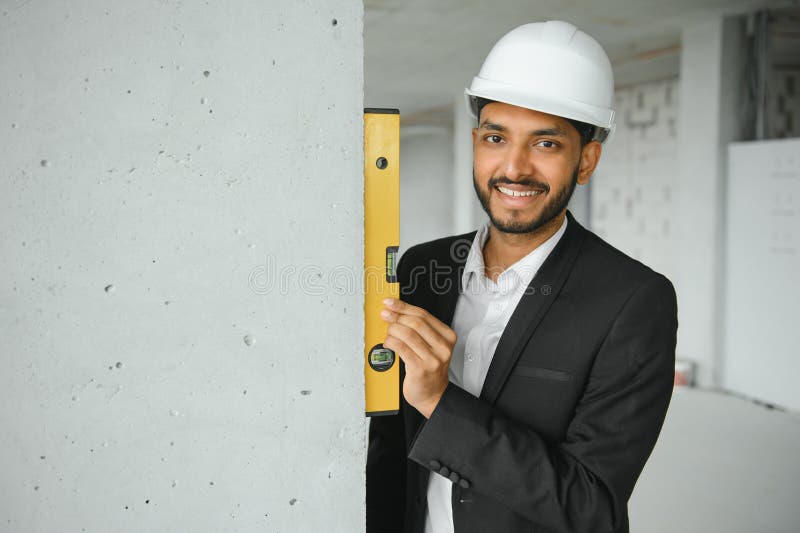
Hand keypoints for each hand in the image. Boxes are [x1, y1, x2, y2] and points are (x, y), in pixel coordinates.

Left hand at [381, 298, 456, 417]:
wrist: (433, 395)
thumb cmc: (430, 369)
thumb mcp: (432, 346)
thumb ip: (420, 330)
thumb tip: (397, 311)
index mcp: (448, 337)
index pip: (424, 315)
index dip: (404, 306)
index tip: (391, 302)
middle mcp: (443, 347)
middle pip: (416, 322)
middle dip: (396, 316)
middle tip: (385, 314)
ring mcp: (433, 358)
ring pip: (407, 334)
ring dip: (392, 330)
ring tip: (388, 332)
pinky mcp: (420, 369)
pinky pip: (401, 348)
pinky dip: (390, 342)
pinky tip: (388, 343)